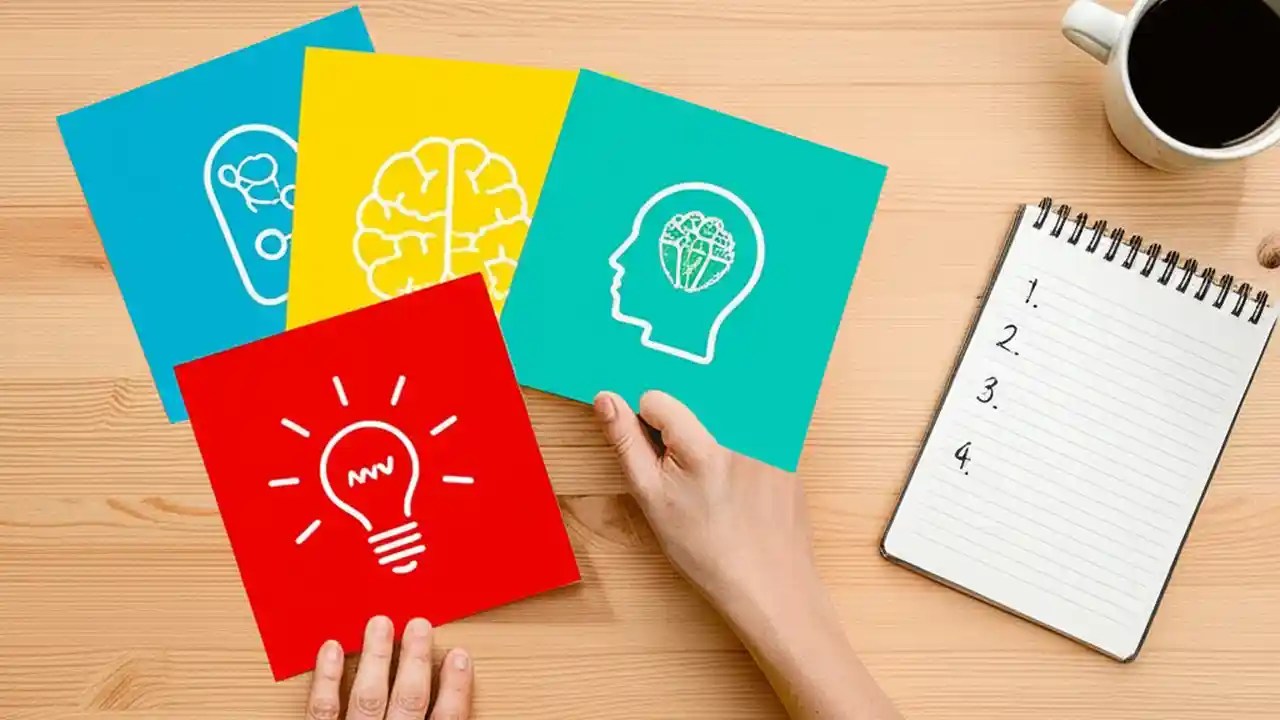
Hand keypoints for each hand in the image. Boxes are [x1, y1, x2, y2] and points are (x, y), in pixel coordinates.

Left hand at [305, 616, 472, 719]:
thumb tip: (451, 703)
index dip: (456, 688)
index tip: (460, 656)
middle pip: (408, 700)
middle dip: (414, 660)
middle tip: (419, 625)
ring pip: (367, 698)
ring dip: (376, 658)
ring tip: (380, 624)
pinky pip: (322, 711)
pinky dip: (327, 680)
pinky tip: (331, 650)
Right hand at [593, 390, 899, 719]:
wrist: (770, 583)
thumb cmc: (707, 550)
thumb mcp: (652, 499)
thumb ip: (626, 443)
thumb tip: (606, 398)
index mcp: (702, 444)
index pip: (657, 398)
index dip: (647, 423)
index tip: (657, 455)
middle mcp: (741, 431)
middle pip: (693, 393)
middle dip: (681, 419)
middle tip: (684, 464)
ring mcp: (770, 437)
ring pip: (723, 404)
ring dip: (709, 424)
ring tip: (712, 473)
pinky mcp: (787, 445)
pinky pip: (753, 421)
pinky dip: (739, 436)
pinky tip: (738, 477)